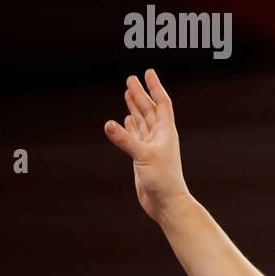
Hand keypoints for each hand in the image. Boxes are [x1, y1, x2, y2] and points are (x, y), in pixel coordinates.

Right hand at [104, 69, 191, 221]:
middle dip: (140, 94)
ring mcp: (151, 146)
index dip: (155, 87)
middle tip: (130, 78)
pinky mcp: (143, 157)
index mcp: (166, 132)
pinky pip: (136, 135)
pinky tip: (126, 119)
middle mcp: (160, 137)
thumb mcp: (143, 157)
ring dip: (135, 107)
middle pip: (149, 109)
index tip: (148, 72)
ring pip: (142, 121)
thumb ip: (126, 140)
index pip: (161, 103)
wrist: (166, 203)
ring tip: (127, 92)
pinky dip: (131, 125)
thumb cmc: (163, 180)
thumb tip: (108, 124)